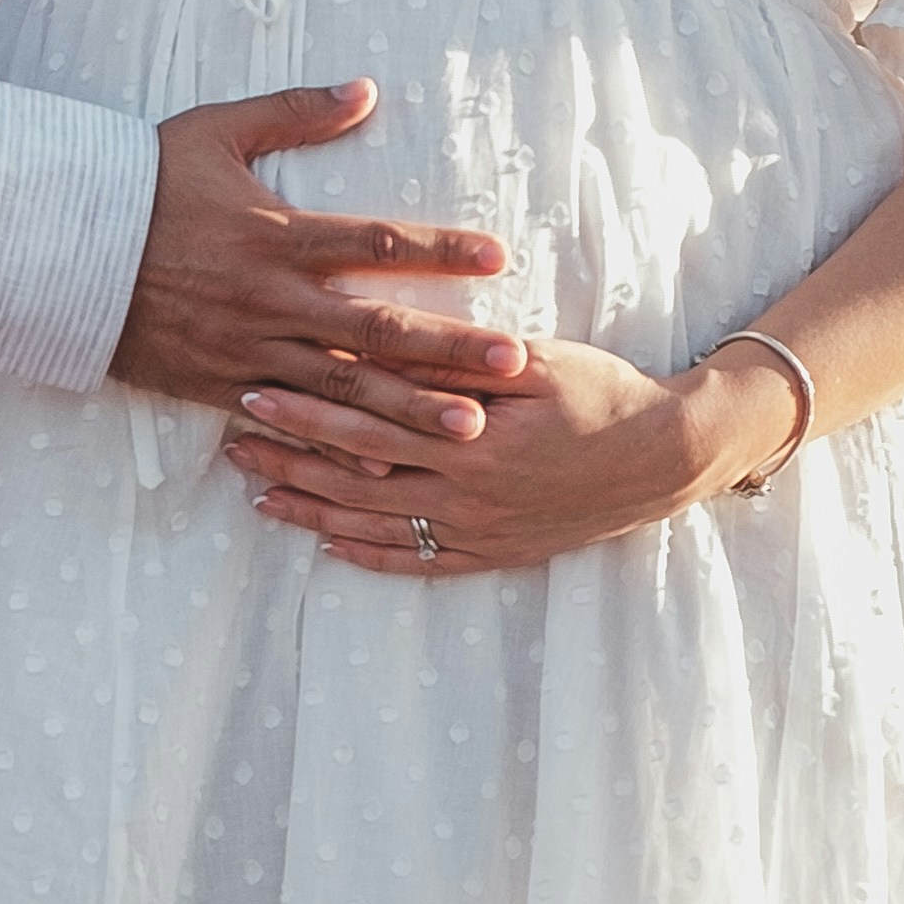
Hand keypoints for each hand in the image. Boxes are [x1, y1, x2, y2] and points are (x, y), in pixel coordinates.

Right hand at [110, 85, 534, 423]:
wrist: (55, 248)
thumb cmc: (138, 182)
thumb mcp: (214, 130)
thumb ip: (294, 111)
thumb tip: (365, 91)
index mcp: (277, 233)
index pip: (378, 243)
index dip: (442, 250)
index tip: (499, 258)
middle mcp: (270, 297)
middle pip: (378, 328)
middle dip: (450, 349)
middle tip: (514, 363)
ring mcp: (246, 348)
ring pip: (344, 387)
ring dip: (411, 409)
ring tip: (470, 428)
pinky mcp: (218, 384)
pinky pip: (287, 422)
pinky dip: (334, 445)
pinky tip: (380, 464)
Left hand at [227, 331, 772, 574]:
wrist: (669, 457)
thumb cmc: (605, 393)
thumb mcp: (536, 362)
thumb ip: (463, 362)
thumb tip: (391, 340)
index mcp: (472, 441)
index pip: (368, 424)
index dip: (307, 411)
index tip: (254, 392)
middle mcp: (467, 494)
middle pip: (357, 477)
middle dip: (290, 457)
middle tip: (234, 441)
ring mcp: (479, 531)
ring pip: (376, 525)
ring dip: (313, 510)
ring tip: (259, 495)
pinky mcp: (496, 553)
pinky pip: (420, 563)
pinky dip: (370, 556)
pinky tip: (329, 545)